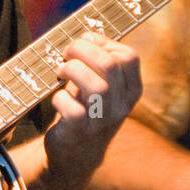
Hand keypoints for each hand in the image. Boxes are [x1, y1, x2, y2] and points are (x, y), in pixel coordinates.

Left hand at [43, 33, 141, 178]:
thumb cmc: (86, 108)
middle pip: (110, 65)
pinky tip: (57, 97)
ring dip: (72, 70)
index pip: (129, 56)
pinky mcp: (80, 133)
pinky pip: (73, 109)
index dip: (102, 43)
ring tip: (61, 72)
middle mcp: (121, 106)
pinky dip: (60, 97)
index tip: (84, 44)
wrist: (76, 154)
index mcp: (131, 90)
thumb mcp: (101, 85)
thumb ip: (99, 60)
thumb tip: (87, 35)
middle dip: (82, 50)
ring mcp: (102, 121)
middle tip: (66, 54)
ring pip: (96, 86)